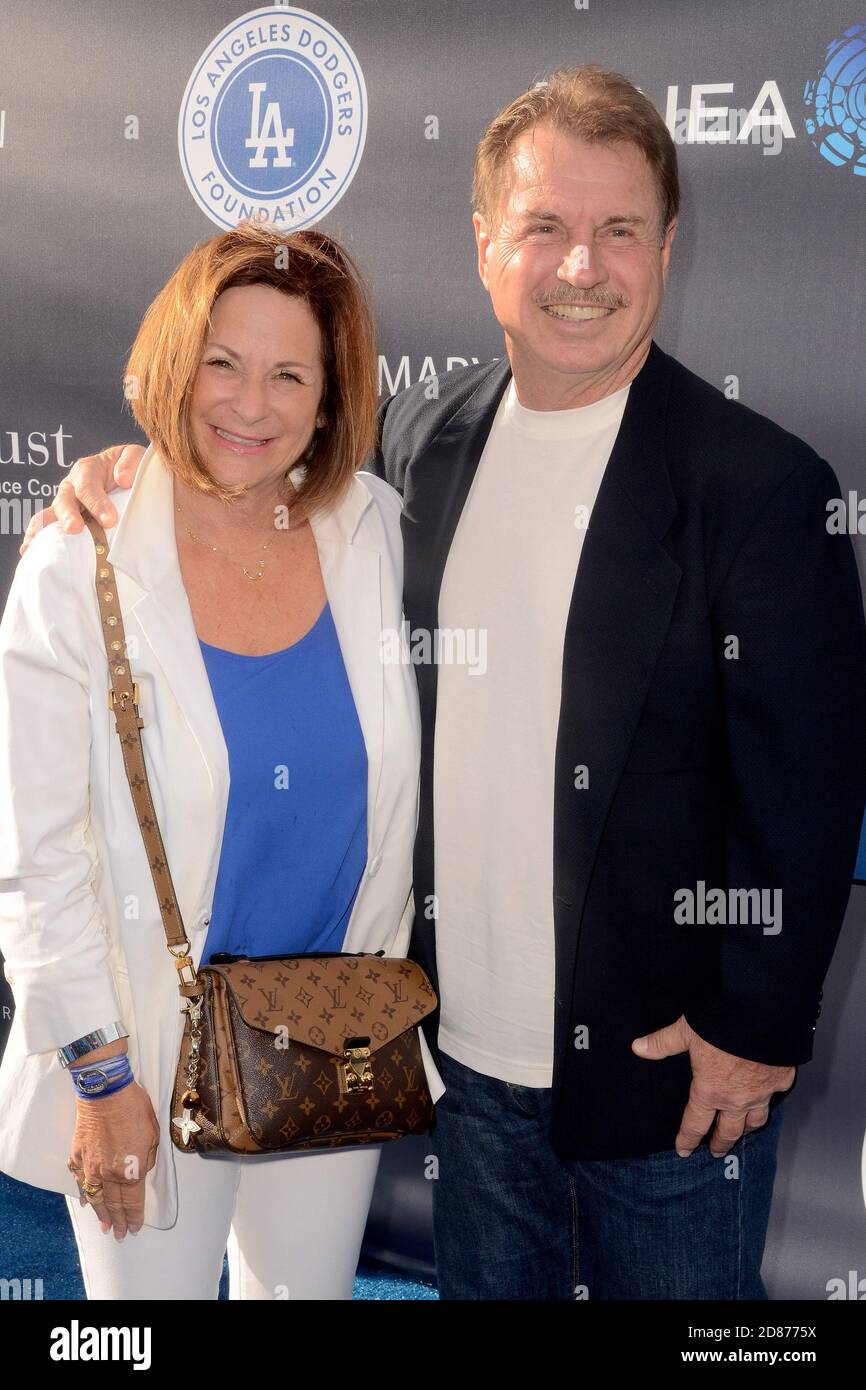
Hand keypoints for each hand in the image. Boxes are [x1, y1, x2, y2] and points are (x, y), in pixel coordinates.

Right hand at [19, 444, 144, 555]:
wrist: (127, 478)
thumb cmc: (130, 468)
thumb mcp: (135, 456)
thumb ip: (130, 462)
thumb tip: (122, 479)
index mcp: (87, 469)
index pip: (88, 486)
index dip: (97, 502)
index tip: (110, 520)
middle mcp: (71, 486)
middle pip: (64, 500)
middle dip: (68, 515)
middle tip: (75, 529)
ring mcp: (65, 504)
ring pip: (50, 514)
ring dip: (46, 529)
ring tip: (40, 545)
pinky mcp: (64, 519)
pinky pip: (46, 527)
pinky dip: (37, 537)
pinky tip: (30, 551)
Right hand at [70, 1079, 159, 1238]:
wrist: (106, 1093)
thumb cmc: (134, 1110)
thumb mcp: (153, 1135)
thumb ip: (147, 1160)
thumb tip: (140, 1172)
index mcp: (130, 1171)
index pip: (133, 1202)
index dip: (134, 1217)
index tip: (134, 1228)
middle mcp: (109, 1174)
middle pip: (113, 1204)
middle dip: (118, 1221)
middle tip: (119, 1235)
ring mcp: (91, 1167)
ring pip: (95, 1198)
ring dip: (100, 1214)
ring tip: (104, 1227)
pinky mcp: (78, 1156)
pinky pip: (80, 1181)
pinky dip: (83, 1194)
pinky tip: (85, 1202)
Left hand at [631, 1014, 794, 1157]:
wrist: (762, 1016)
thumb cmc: (721, 1024)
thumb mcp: (685, 1031)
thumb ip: (662, 1043)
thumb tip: (638, 1047)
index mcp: (709, 1091)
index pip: (695, 1124)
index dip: (687, 1139)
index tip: (684, 1150)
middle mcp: (736, 1100)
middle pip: (728, 1131)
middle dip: (720, 1143)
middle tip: (716, 1152)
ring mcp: (761, 1094)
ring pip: (755, 1120)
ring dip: (747, 1128)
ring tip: (742, 1131)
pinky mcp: (781, 1081)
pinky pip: (775, 1097)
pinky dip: (770, 1099)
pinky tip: (768, 1096)